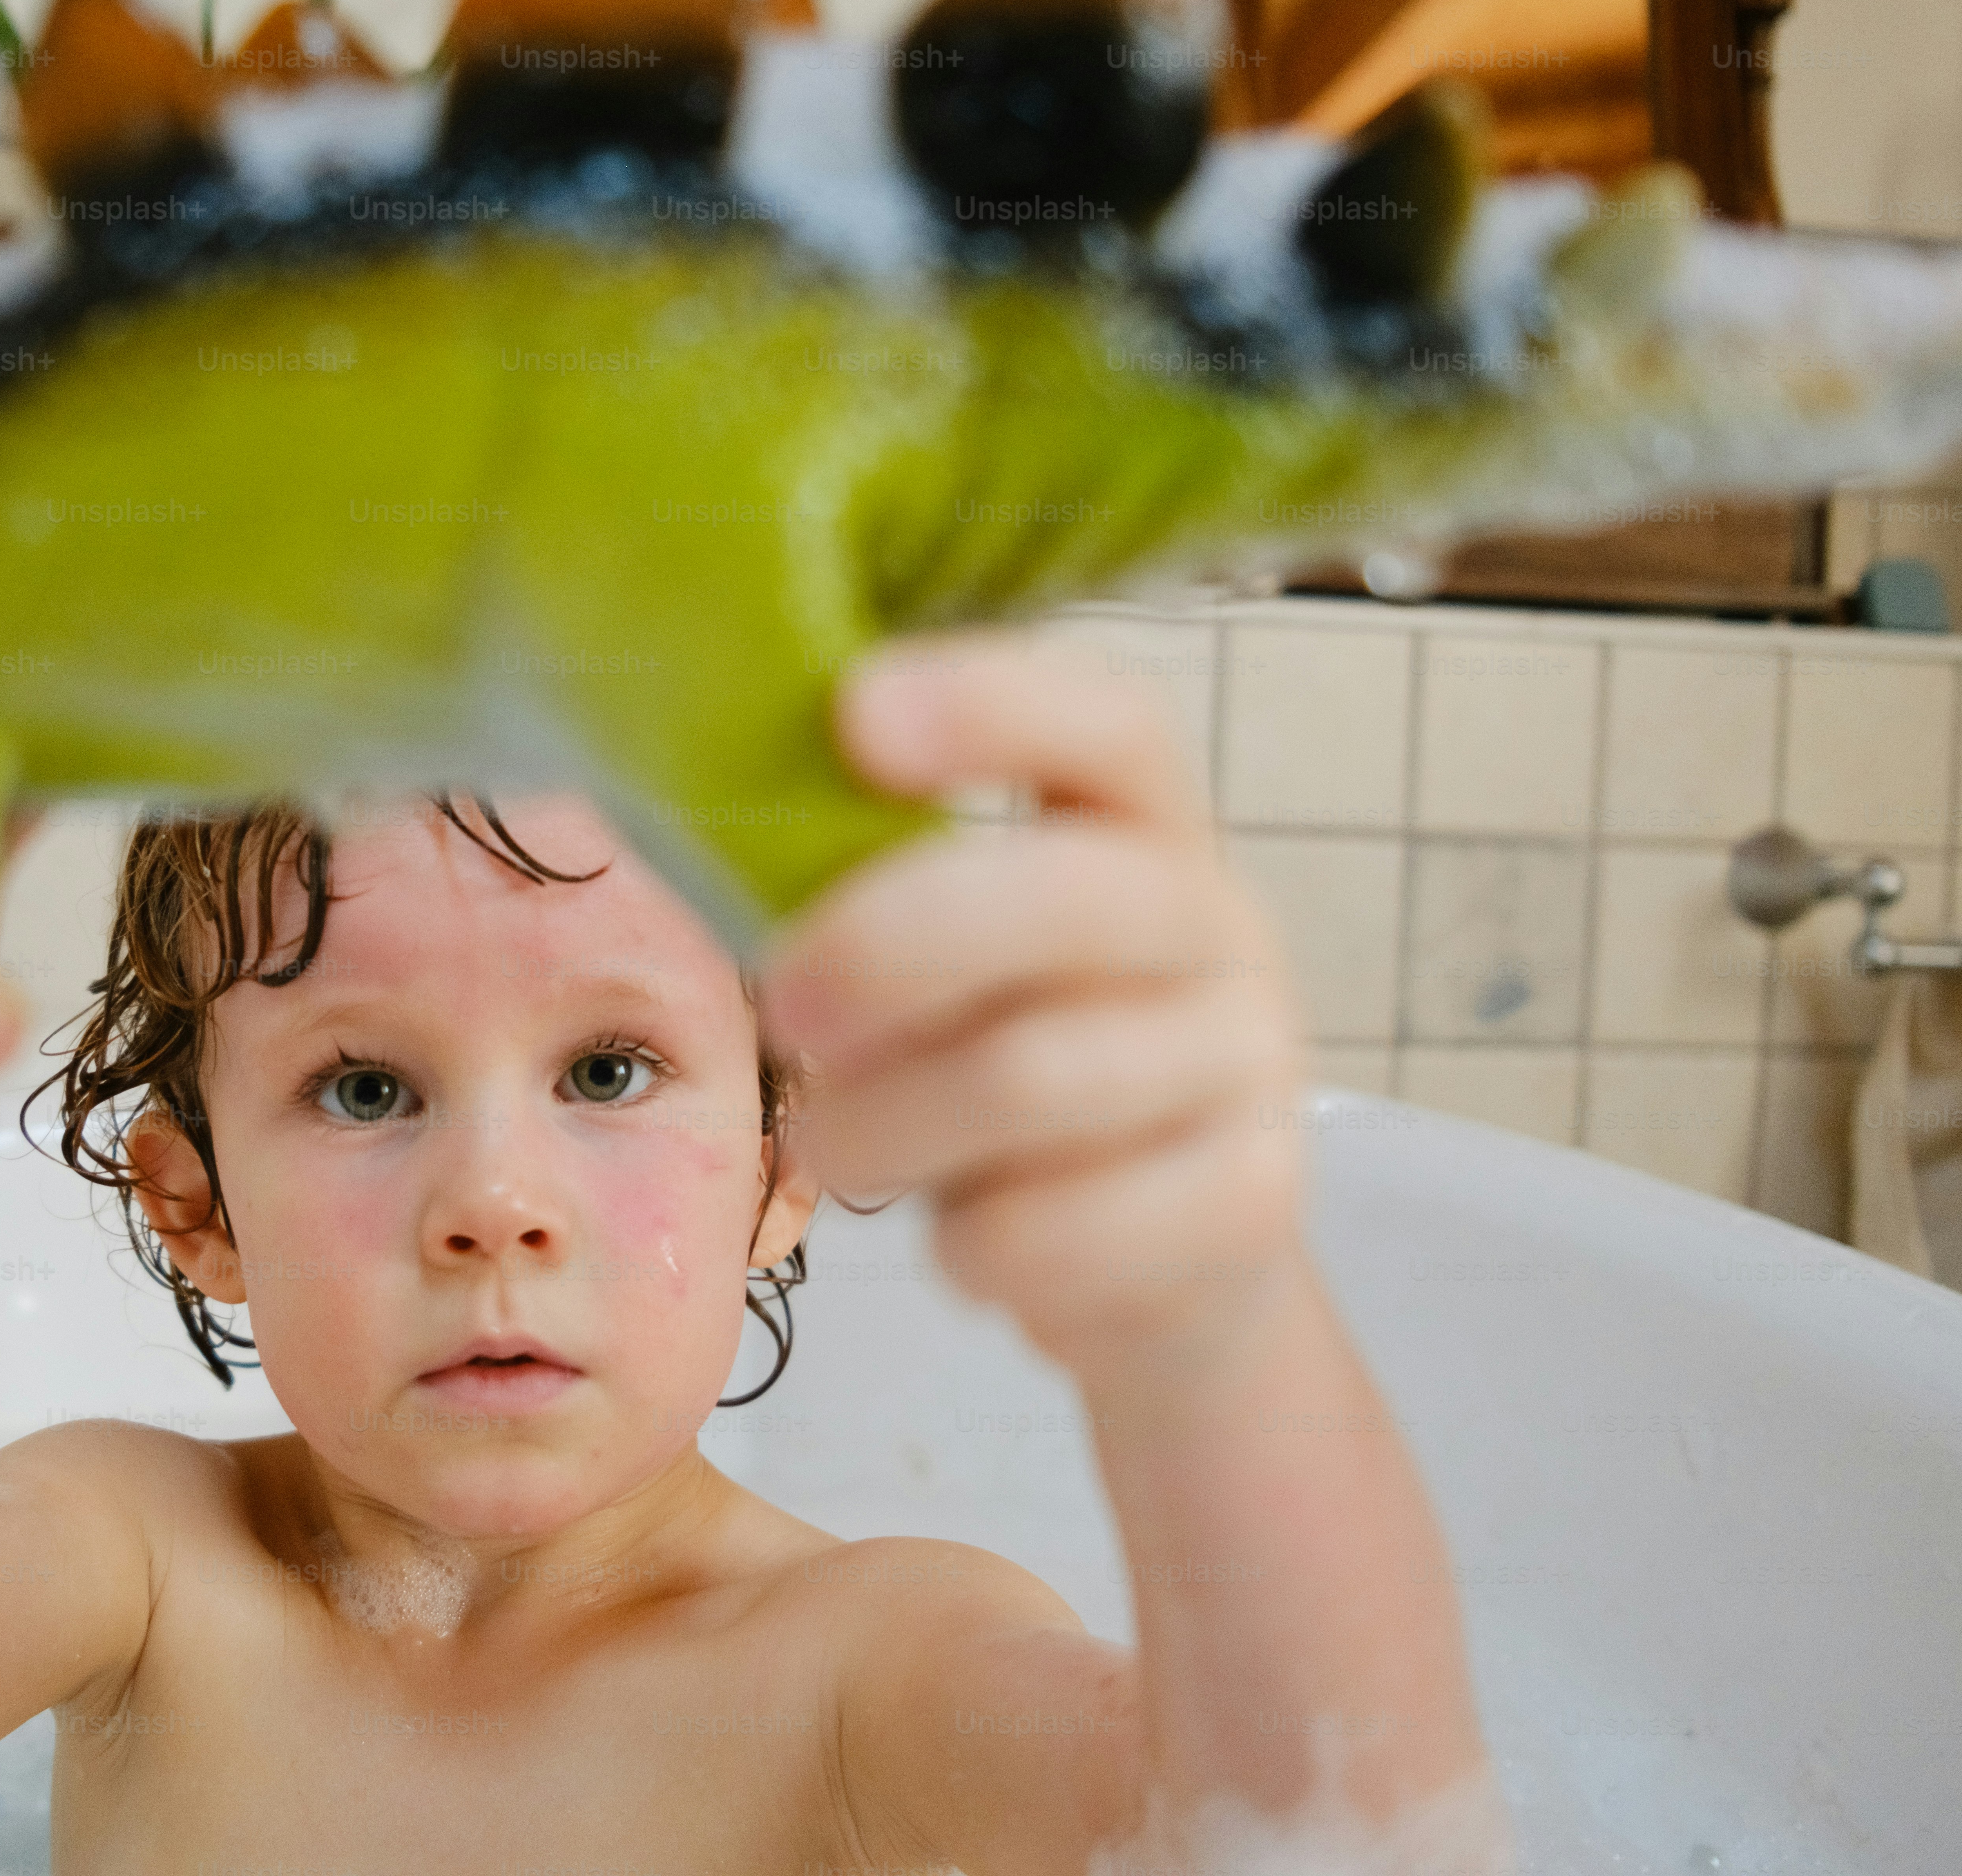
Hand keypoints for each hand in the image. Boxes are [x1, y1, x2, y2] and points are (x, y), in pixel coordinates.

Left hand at [756, 628, 1311, 1381]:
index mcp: (1143, 831)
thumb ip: (879, 892)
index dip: (993, 703)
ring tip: (834, 1142)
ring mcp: (1249, 1065)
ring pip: (1038, 1080)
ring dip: (889, 1125)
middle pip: (1070, 900)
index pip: (1109, 725)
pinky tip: (964, 1237)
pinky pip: (1064, 1228)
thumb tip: (710, 831)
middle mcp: (1217, 926)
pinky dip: (972, 1248)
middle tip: (783, 1006)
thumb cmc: (1010, 1069)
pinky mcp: (1251, 1202)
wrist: (1162, 1257)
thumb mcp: (960, 963)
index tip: (857, 714)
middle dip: (890, 948)